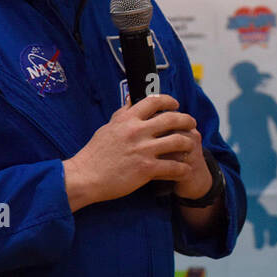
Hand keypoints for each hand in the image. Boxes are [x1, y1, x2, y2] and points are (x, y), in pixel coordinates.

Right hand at [62, 94, 201, 210]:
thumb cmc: (94, 154)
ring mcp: (143, 150)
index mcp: (127, 119)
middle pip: (172, 119)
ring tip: (191, 146)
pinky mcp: (146, 169)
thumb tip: (132, 99)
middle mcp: (137, 131)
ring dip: (189, 143)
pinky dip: (183, 168)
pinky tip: (185, 169)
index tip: (176, 105)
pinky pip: (174, 167)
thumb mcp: (108, 127)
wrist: (84, 177)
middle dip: (187, 120)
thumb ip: (123, 114)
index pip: (154, 101)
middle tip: (192, 124)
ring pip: (178, 141)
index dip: (169, 101)